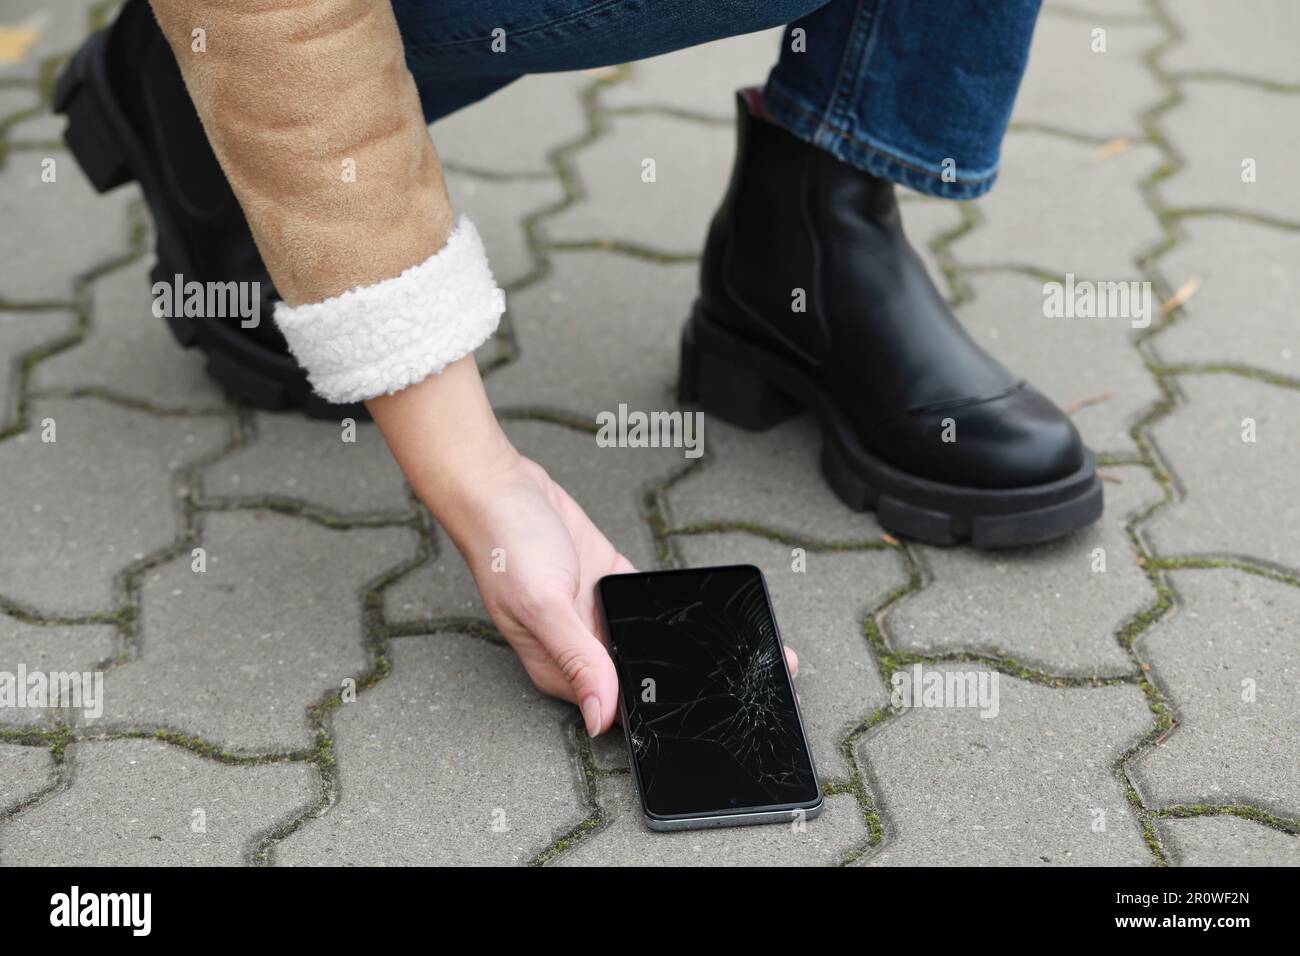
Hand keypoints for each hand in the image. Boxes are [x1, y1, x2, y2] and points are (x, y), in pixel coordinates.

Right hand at [368, 358, 798, 736]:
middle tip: (753, 678)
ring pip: (655, 640)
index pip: (621, 705)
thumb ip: (577, 659)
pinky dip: (679, 607)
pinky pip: (651, 603)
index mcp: (562, 669)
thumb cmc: (504, 547)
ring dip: (693, 644)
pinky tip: (716, 613)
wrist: (499, 486)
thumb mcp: (542, 605)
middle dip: (693, 679)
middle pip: (645, 674)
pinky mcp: (610, 582)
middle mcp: (583, 647)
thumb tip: (601, 716)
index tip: (713, 712)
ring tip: (749, 648)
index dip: (663, 712)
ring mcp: (599, 614)